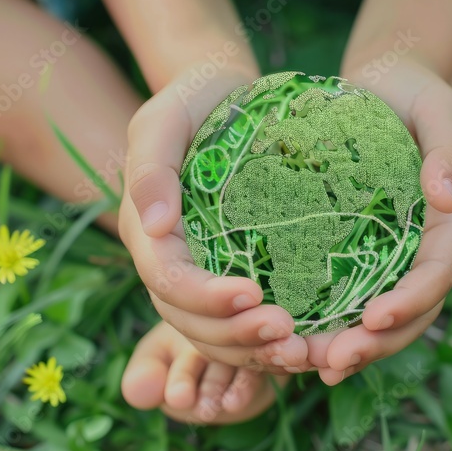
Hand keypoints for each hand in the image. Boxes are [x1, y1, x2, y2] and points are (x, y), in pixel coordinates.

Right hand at [120, 66, 308, 374]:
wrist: (229, 98)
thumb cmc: (198, 99)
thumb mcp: (167, 116)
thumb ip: (152, 165)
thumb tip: (153, 225)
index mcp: (146, 231)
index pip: (168, 280)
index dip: (206, 298)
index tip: (254, 293)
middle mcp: (169, 262)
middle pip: (189, 321)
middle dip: (235, 336)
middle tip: (288, 333)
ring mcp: (200, 275)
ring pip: (214, 336)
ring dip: (253, 352)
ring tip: (301, 351)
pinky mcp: (231, 277)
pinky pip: (241, 326)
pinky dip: (266, 346)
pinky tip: (305, 346)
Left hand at [300, 58, 451, 383]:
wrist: (383, 88)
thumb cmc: (414, 94)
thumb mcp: (439, 108)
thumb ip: (451, 149)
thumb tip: (446, 199)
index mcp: (449, 224)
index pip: (436, 275)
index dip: (410, 303)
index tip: (373, 319)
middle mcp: (423, 252)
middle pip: (409, 315)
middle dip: (373, 345)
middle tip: (329, 361)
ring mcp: (391, 258)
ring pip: (376, 321)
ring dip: (344, 349)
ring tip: (302, 364)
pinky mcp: (358, 256)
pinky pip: (344, 301)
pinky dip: (322, 325)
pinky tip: (286, 341)